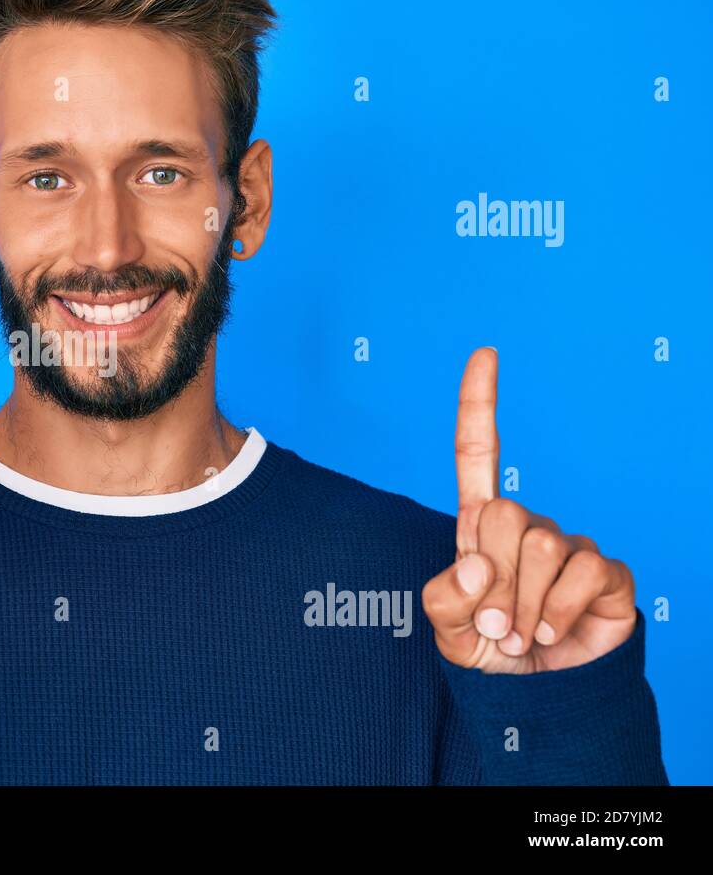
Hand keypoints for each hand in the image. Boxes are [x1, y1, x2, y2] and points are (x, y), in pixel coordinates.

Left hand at [421, 347, 636, 673]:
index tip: (486, 353)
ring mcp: (568, 545)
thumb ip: (445, 599)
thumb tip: (477, 564)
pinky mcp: (606, 572)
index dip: (480, 404)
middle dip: (493, 579)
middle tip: (494, 621)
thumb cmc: (488, 652)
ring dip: (523, 603)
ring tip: (520, 632)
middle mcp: (525, 525)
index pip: (479, 453)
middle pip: (503, 515)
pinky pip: (584, 571)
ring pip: (542, 546)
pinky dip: (560, 610)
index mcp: (478, 526)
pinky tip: (552, 631)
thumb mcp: (447, 629)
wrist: (536, 697)